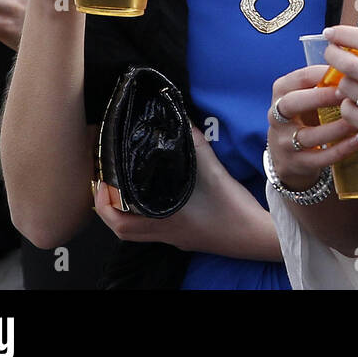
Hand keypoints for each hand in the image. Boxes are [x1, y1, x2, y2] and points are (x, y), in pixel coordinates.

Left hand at [93, 128, 279, 259]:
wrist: (256, 236)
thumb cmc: (233, 208)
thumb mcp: (214, 171)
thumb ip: (194, 144)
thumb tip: (179, 117)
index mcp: (164, 218)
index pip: (121, 218)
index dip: (104, 201)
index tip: (100, 181)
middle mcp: (164, 232)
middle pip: (122, 230)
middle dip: (106, 209)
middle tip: (105, 186)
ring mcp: (174, 239)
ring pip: (135, 234)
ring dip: (123, 215)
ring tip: (123, 191)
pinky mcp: (185, 239)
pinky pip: (153, 232)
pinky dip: (144, 217)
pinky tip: (153, 200)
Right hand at [268, 65, 357, 192]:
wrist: (287, 156)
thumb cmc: (305, 115)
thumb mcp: (307, 95)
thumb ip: (326, 81)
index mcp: (281, 92)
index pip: (299, 78)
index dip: (322, 73)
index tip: (346, 70)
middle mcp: (276, 116)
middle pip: (293, 103)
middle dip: (321, 97)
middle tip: (347, 94)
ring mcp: (284, 142)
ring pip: (308, 135)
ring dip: (336, 128)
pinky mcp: (296, 163)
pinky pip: (320, 157)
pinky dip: (341, 149)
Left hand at [324, 7, 357, 168]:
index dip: (344, 34)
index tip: (331, 32)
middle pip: (352, 65)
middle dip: (333, 56)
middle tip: (330, 53)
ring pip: (350, 90)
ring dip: (344, 83)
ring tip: (349, 81)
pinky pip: (353, 115)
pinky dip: (349, 107)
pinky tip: (356, 104)